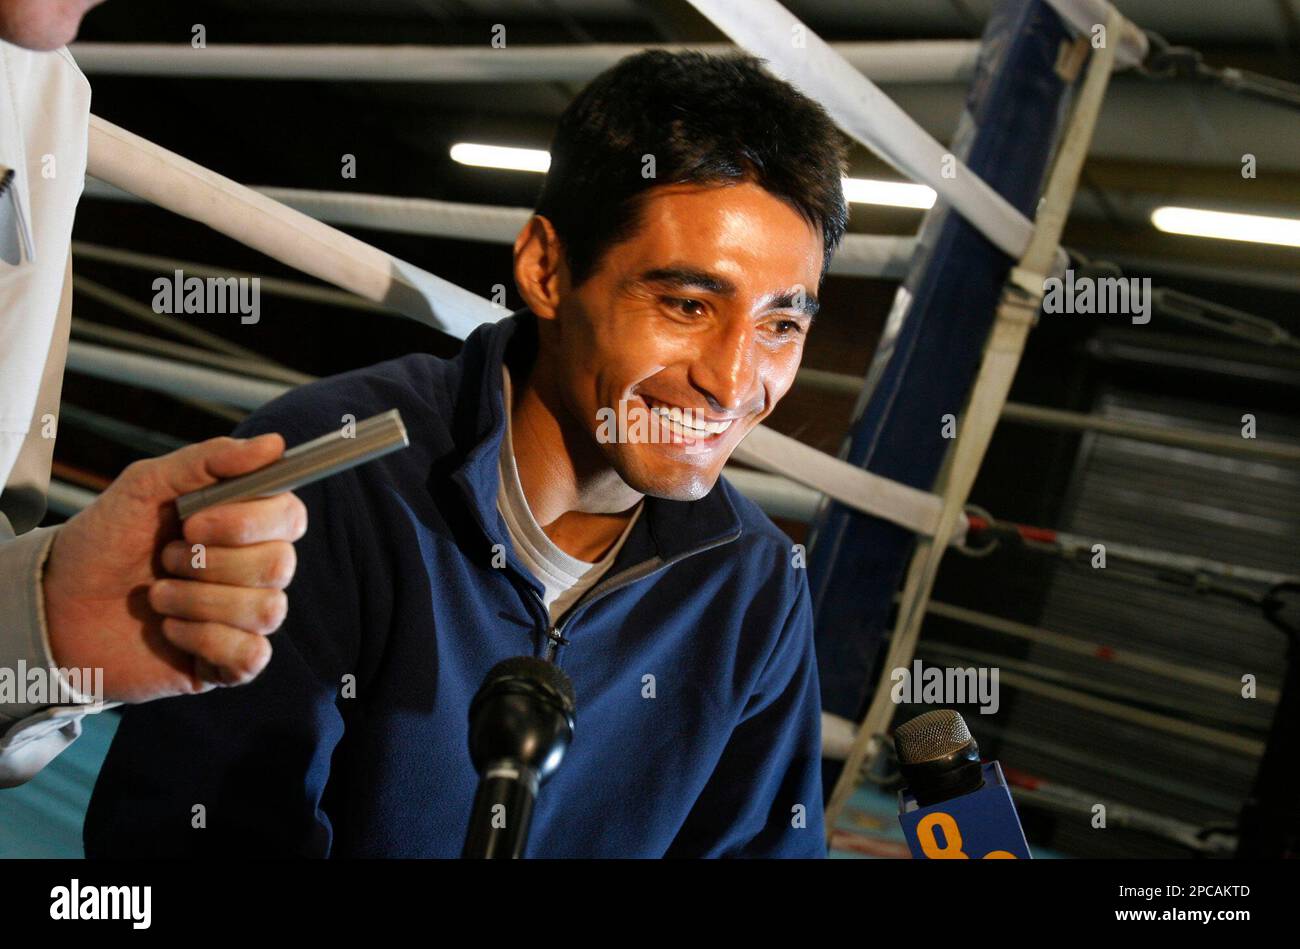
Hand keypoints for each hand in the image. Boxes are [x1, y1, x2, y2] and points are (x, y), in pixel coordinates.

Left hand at [42, 433, 307, 702]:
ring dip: (199, 601)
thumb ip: (209, 460)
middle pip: (281, 565)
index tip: (194, 522)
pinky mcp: (229, 663)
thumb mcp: (146, 485)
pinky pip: (251, 655)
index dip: (251, 521)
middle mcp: (253, 571)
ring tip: (159, 596)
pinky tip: (171, 631)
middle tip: (166, 558)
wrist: (56, 604)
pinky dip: (205, 639)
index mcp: (244, 526)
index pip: (290, 516)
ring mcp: (244, 618)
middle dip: (213, 564)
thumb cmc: (104, 541)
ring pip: (267, 610)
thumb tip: (274, 445)